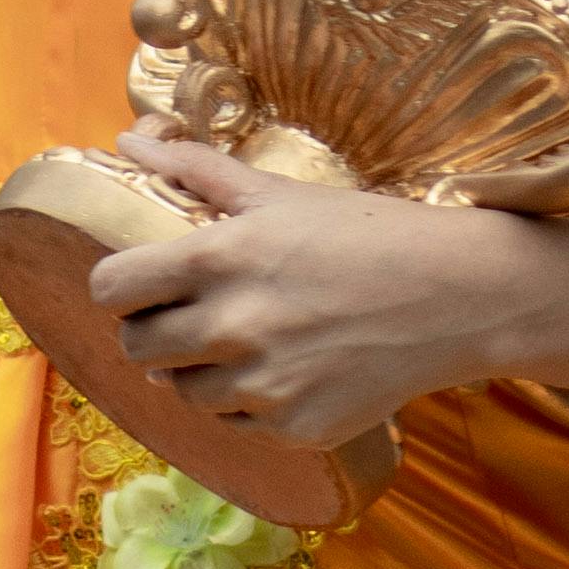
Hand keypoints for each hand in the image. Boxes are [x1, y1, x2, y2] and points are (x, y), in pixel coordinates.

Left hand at [83, 134, 531, 449]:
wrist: (456, 296)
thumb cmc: (366, 234)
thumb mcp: (278, 194)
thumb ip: (196, 170)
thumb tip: (128, 140)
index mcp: (217, 259)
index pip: (111, 288)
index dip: (121, 285)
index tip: (143, 282)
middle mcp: (230, 327)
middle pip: (137, 347)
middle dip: (156, 329)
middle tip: (197, 313)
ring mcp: (261, 386)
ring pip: (182, 391)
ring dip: (201, 370)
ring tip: (250, 340)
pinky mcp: (292, 428)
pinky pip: (234, 424)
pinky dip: (248, 403)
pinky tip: (287, 369)